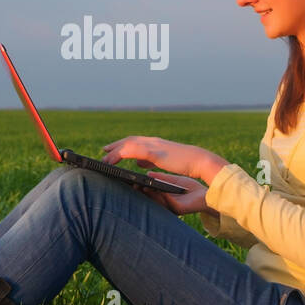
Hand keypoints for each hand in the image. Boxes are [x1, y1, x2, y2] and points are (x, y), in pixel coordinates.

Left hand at [99, 135, 218, 180]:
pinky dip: (121, 154)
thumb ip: (151, 161)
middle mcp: (153, 142)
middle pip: (130, 140)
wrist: (200, 161)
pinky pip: (134, 151)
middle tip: (104, 151)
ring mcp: (154, 146)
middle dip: (116, 145)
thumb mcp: (165, 162)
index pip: (136, 142)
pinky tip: (113, 160)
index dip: (123, 145)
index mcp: (156, 145)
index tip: (111, 149)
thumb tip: (139, 163)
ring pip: (129, 144)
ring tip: (104, 158)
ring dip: (115, 150)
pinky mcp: (155, 153)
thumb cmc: (186, 164)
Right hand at [133, 173, 208, 216]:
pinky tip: (158, 189)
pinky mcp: (179, 209)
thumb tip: (146, 173)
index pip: (147, 192)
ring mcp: (172, 207)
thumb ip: (160, 178)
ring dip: (148, 194)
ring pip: (157, 202)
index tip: (130, 180)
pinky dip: (162, 196)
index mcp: (162, 197)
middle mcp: (165, 204)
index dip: (138, 186)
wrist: (207, 194)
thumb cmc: (189, 188)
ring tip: (141, 186)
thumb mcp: (172, 181)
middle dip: (140, 190)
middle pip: (149, 199)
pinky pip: (169, 203)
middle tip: (132, 183)